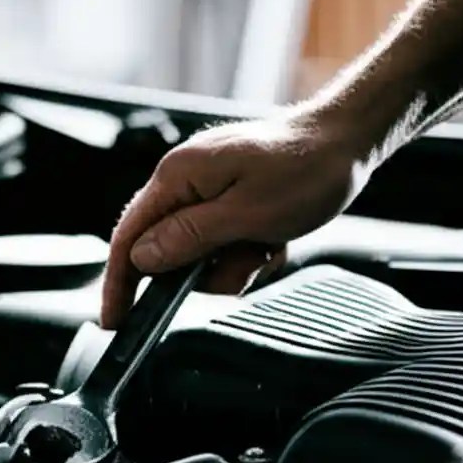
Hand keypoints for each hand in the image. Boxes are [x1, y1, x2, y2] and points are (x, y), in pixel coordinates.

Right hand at [101, 112, 370, 327]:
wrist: (348, 141)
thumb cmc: (306, 168)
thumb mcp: (247, 214)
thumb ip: (188, 238)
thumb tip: (140, 259)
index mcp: (178, 176)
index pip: (129, 237)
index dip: (118, 283)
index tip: (115, 321)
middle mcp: (184, 180)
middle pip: (165, 249)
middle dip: (204, 271)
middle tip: (247, 262)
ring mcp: (206, 189)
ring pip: (198, 254)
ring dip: (233, 263)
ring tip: (268, 245)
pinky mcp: (227, 199)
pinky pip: (221, 244)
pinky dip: (246, 253)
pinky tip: (272, 241)